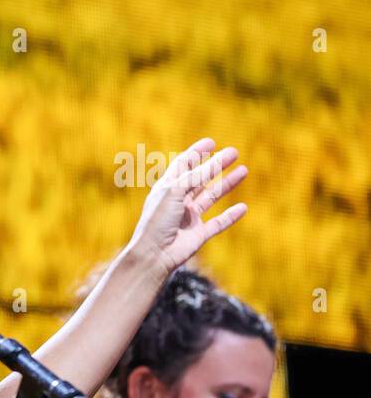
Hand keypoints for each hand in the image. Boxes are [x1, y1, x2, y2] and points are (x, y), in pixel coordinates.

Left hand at [125, 137, 248, 277]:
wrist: (153, 255)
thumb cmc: (157, 221)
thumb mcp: (174, 192)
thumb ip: (194, 177)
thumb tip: (213, 163)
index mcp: (167, 188)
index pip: (183, 165)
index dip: (196, 152)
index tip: (211, 142)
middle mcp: (178, 201)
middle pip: (201, 178)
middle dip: (217, 164)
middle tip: (234, 152)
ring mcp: (189, 217)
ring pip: (212, 196)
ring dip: (227, 184)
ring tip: (244, 170)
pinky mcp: (199, 234)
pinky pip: (218, 223)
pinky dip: (230, 216)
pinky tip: (243, 207)